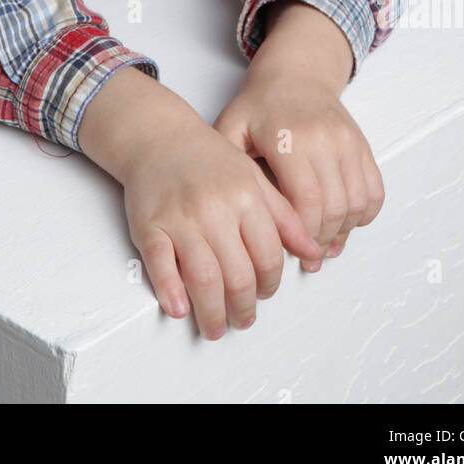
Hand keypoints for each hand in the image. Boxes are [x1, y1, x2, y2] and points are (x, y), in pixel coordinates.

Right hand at [119, 118, 323, 339]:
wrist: (159, 135)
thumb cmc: (207, 159)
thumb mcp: (254, 178)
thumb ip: (284, 216)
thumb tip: (313, 251)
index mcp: (246, 197)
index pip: (268, 256)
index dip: (270, 284)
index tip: (264, 295)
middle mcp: (216, 208)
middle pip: (238, 275)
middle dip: (242, 308)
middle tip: (241, 320)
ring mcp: (182, 218)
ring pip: (204, 278)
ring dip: (212, 312)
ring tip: (214, 327)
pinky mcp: (150, 224)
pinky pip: (161, 265)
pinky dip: (170, 292)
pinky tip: (179, 308)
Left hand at [212, 78, 384, 270]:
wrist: (295, 74)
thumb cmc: (259, 106)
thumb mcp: (231, 130)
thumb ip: (231, 171)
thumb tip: (233, 216)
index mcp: (287, 138)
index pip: (305, 201)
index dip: (301, 234)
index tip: (290, 250)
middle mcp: (323, 138)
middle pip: (334, 208)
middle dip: (321, 239)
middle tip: (308, 254)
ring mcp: (347, 141)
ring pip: (357, 203)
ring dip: (343, 230)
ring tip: (324, 242)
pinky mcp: (362, 145)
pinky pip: (375, 191)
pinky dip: (364, 213)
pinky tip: (344, 221)